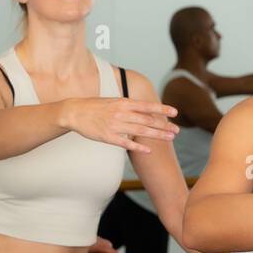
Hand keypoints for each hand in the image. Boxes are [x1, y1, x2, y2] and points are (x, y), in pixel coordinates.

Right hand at [64, 98, 178, 152]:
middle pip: (147, 120)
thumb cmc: (95, 107)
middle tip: (177, 131)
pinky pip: (125, 143)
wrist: (75, 112)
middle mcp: (121, 113)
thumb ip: (129, 105)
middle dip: (164, 126)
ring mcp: (115, 125)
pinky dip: (138, 147)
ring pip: (140, 131)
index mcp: (123, 102)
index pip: (147, 106)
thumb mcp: (113, 101)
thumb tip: (144, 109)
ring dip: (156, 135)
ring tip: (169, 138)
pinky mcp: (108, 137)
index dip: (162, 109)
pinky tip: (148, 151)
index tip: (175, 112)